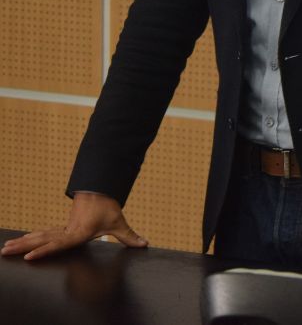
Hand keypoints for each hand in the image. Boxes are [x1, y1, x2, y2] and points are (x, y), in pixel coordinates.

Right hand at [1, 192, 147, 260]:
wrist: (101, 189)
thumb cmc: (108, 207)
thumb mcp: (118, 223)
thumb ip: (129, 236)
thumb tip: (144, 244)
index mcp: (78, 232)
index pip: (59, 242)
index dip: (44, 250)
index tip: (29, 256)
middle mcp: (67, 230)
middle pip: (42, 239)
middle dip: (23, 246)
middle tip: (5, 250)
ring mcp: (63, 227)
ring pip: (39, 235)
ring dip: (23, 241)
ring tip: (6, 248)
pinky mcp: (62, 226)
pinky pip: (44, 233)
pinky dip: (31, 238)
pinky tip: (20, 242)